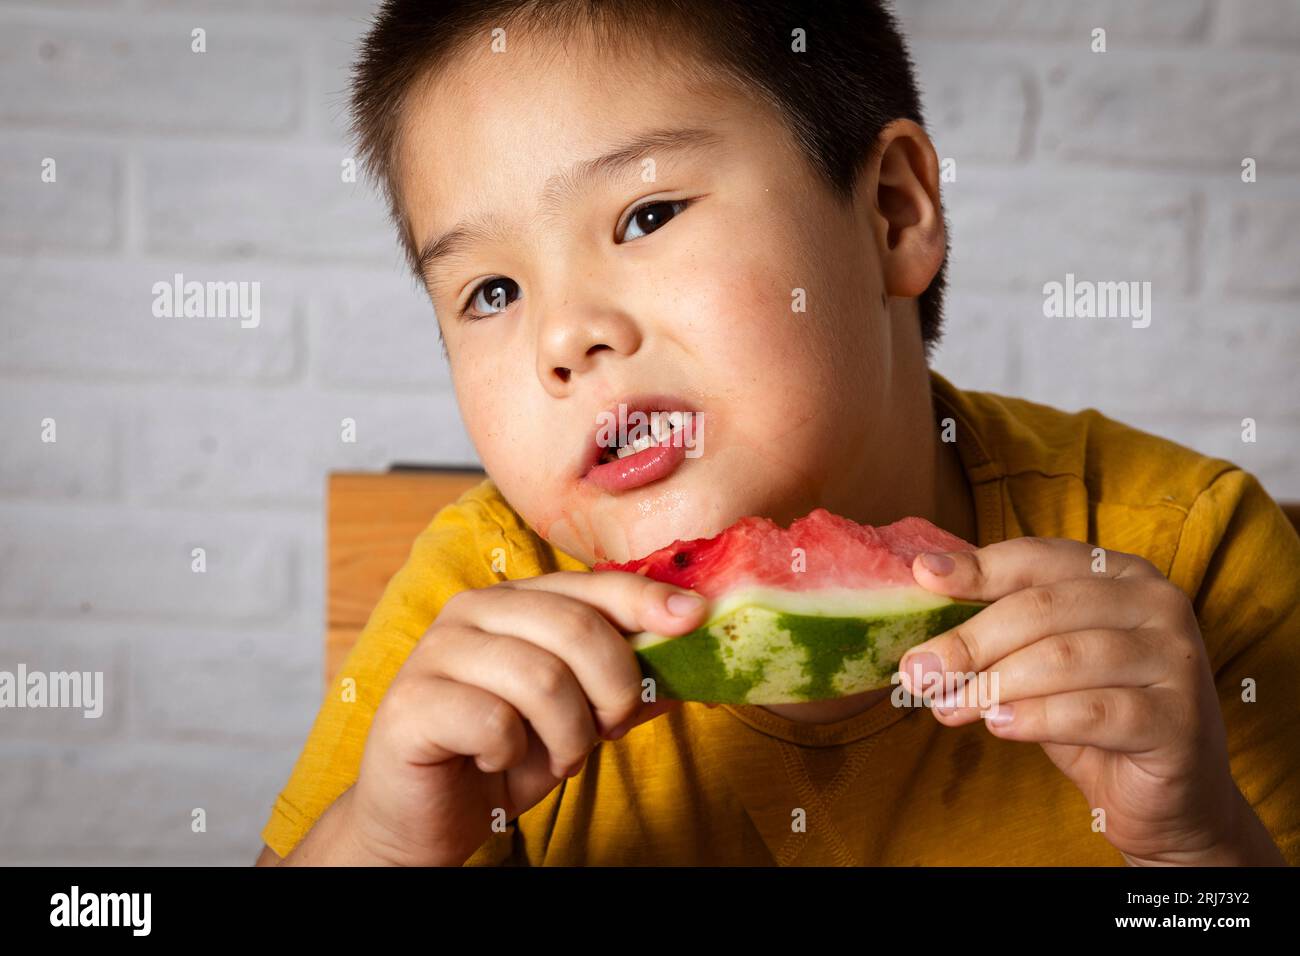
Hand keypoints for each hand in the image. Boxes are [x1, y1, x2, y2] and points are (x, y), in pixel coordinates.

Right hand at [346, 570, 709, 865]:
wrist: (424, 816)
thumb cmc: (503, 756)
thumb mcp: (578, 718)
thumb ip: (623, 684)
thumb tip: (691, 661)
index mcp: (514, 601)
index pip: (592, 586)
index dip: (645, 599)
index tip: (694, 617)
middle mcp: (472, 610)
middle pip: (575, 629)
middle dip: (613, 690)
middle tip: (608, 730)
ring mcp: (436, 651)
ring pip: (542, 678)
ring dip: (568, 736)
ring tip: (556, 758)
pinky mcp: (411, 701)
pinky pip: (494, 721)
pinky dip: (512, 754)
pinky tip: (495, 762)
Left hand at [898, 536, 1283, 865]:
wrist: (1168, 797)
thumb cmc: (1093, 717)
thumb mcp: (1042, 662)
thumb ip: (999, 632)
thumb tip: (923, 613)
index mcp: (1121, 574)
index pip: (1039, 559)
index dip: (978, 568)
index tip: (923, 578)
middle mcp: (1158, 604)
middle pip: (1043, 609)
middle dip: (970, 641)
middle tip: (918, 671)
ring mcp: (1176, 659)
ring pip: (1064, 657)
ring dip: (992, 684)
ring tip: (948, 707)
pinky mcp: (1179, 719)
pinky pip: (1093, 711)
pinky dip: (1036, 718)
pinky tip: (1000, 726)